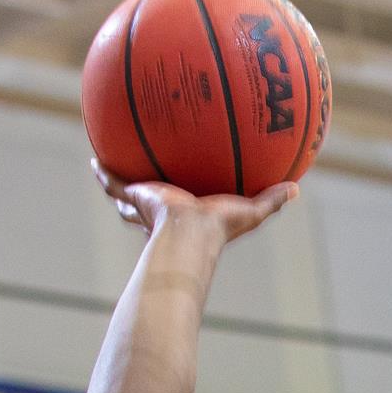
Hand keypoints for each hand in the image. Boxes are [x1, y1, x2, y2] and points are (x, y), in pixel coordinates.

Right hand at [92, 159, 296, 242]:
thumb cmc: (220, 228)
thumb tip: (297, 189)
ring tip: (109, 165)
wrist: (191, 233)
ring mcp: (146, 205)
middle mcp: (162, 212)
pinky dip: (103, 173)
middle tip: (141, 181)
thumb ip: (271, 200)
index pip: (179, 208)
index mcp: (186, 215)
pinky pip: (113, 183)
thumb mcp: (251, 212)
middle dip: (142, 196)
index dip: (177, 202)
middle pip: (148, 204)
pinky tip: (94, 159)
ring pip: (126, 194)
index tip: (177, 195)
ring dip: (119, 184)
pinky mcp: (135, 197)